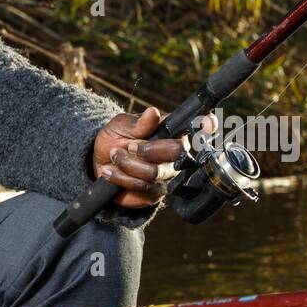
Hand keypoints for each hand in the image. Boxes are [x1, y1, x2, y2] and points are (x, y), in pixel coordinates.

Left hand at [92, 106, 216, 207]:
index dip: (208, 125)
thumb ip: (137, 122)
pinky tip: (111, 172)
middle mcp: (177, 154)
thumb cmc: (115, 138)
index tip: (207, 124)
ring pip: (154, 172)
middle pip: (178, 152)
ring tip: (115, 157)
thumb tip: (152, 113)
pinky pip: (143, 188)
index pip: (201, 127)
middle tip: (128, 146)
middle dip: (147, 149)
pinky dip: (121, 178)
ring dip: (127, 164)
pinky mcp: (156, 193)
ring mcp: (168, 175)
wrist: (99, 163)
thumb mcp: (121, 125)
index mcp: (173, 130)